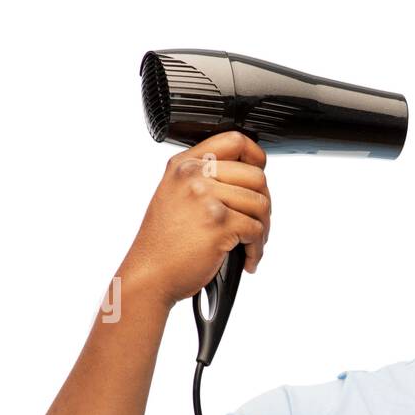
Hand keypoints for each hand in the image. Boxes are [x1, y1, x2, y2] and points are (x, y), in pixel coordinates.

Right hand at [118, 130, 271, 307]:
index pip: (234, 140)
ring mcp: (206, 197)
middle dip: (264, 204)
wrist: (151, 273)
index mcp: (184, 164)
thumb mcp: (175, 195)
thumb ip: (204, 179)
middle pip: (256, 176)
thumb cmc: (164, 242)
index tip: (259, 174)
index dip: (256, 157)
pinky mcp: (218, 222)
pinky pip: (257, 231)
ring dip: (263, 229)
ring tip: (251, 244)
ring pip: (261, 204)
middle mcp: (193, 175)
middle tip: (256, 223)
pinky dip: (257, 249)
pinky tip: (247, 259)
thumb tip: (248, 177)